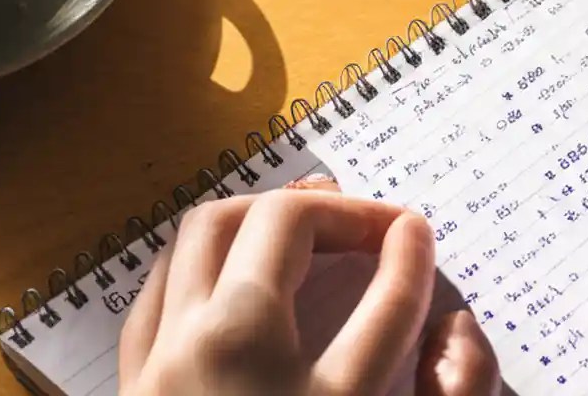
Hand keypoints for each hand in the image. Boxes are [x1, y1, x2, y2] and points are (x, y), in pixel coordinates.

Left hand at [119, 178, 499, 394]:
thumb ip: (454, 391)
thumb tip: (457, 324)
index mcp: (315, 395)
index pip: (385, 298)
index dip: (411, 254)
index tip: (417, 232)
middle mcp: (227, 359)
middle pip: (279, 228)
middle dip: (336, 211)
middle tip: (374, 229)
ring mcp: (166, 368)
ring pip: (204, 238)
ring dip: (261, 218)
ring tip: (306, 230)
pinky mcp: (130, 384)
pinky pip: (156, 289)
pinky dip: (200, 262)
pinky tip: (234, 273)